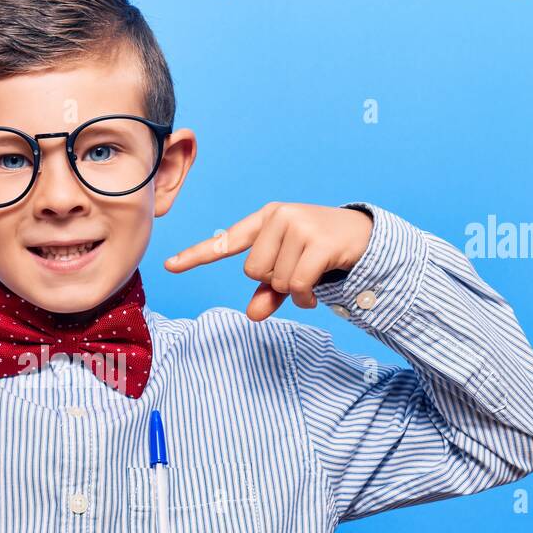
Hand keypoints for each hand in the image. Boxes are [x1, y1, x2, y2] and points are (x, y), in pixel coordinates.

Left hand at [163, 202, 372, 320]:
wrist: (363, 236)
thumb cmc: (319, 252)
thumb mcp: (289, 269)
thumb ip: (267, 292)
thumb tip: (252, 316)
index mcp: (265, 219)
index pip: (226, 241)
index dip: (196, 256)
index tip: (169, 266)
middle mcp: (279, 216)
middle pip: (253, 271)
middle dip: (274, 282)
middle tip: (297, 273)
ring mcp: (299, 225)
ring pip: (275, 279)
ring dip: (293, 290)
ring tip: (311, 278)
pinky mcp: (318, 241)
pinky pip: (296, 284)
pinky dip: (304, 297)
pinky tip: (315, 293)